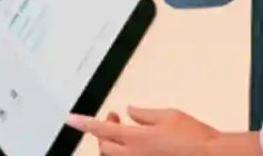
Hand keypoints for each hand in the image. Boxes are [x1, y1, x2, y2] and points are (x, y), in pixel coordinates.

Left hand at [68, 107, 219, 155]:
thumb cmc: (193, 136)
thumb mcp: (168, 115)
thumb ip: (144, 114)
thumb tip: (129, 110)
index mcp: (136, 138)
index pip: (102, 129)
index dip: (83, 123)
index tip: (70, 119)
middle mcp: (133, 155)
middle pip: (104, 147)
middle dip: (103, 132)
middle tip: (114, 118)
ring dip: (112, 145)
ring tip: (124, 132)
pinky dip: (124, 152)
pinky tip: (136, 145)